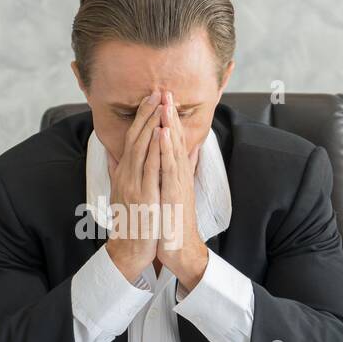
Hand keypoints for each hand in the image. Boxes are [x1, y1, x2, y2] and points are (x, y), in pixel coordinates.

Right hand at [105, 88, 162, 281]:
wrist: (129, 252)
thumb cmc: (132, 224)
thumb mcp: (125, 194)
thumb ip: (121, 174)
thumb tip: (115, 157)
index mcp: (124, 174)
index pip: (132, 139)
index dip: (141, 118)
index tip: (150, 99)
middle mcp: (126, 175)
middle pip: (136, 137)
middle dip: (147, 113)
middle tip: (156, 91)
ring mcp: (134, 185)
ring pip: (143, 148)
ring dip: (152, 123)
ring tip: (160, 103)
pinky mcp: (143, 196)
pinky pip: (151, 168)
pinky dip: (155, 148)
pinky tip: (161, 133)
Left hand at [157, 91, 207, 291]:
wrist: (180, 251)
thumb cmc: (172, 224)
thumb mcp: (170, 194)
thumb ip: (174, 174)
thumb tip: (178, 158)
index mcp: (176, 175)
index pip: (172, 142)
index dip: (168, 120)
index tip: (162, 99)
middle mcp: (179, 177)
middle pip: (176, 140)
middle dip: (171, 115)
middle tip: (166, 90)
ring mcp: (178, 185)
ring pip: (174, 150)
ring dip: (171, 126)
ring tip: (166, 104)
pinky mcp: (175, 196)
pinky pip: (170, 169)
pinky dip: (167, 150)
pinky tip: (164, 134)